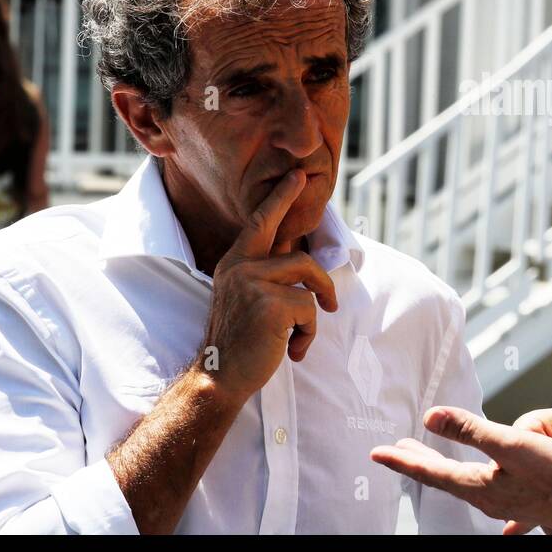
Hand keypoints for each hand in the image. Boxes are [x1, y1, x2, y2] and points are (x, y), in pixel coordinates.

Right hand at [199, 169, 337, 402]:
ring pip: (309, 286)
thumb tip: (301, 261)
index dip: (282, 198)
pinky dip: (307, 334)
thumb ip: (267, 275)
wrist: (219, 376)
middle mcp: (242, 266)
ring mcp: (254, 282)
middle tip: (333, 304)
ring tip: (299, 337)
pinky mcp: (270, 304)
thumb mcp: (247, 298)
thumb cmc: (239, 341)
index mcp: (235, 262)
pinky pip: (309, 310)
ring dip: (314, 315)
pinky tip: (292, 350)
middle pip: (302, 258)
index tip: (299, 176)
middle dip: (324, 284)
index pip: (262, 221)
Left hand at [370, 406, 551, 535]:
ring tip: (427, 456)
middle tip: (394, 452)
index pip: (430, 472)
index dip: (402, 461)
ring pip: (460, 482)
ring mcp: (501, 501)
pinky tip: (476, 476)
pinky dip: (466, 474)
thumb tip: (431, 417)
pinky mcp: (517, 499)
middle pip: (441, 478)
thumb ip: (470, 430)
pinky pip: (481, 486)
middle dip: (416, 463)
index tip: (377, 454)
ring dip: (440, 467)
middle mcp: (485, 497)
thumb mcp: (508, 444)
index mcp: (478, 485)